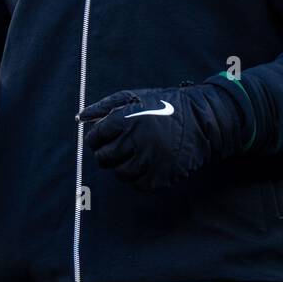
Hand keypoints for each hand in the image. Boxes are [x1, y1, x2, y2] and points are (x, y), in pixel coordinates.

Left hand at [79, 83, 244, 191]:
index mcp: (125, 118)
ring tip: (137, 154)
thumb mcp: (134, 97)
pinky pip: (137, 184)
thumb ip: (104, 107)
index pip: (95, 137)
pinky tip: (148, 163)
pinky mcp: (160, 177)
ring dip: (124, 166)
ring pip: (120, 173)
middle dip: (108, 153)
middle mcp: (135, 140)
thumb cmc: (164, 106)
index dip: (98, 139)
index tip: (106, 138)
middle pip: (104, 158)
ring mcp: (148, 160)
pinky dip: (139, 177)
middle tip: (121, 147)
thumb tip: (79, 117)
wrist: (203, 121)